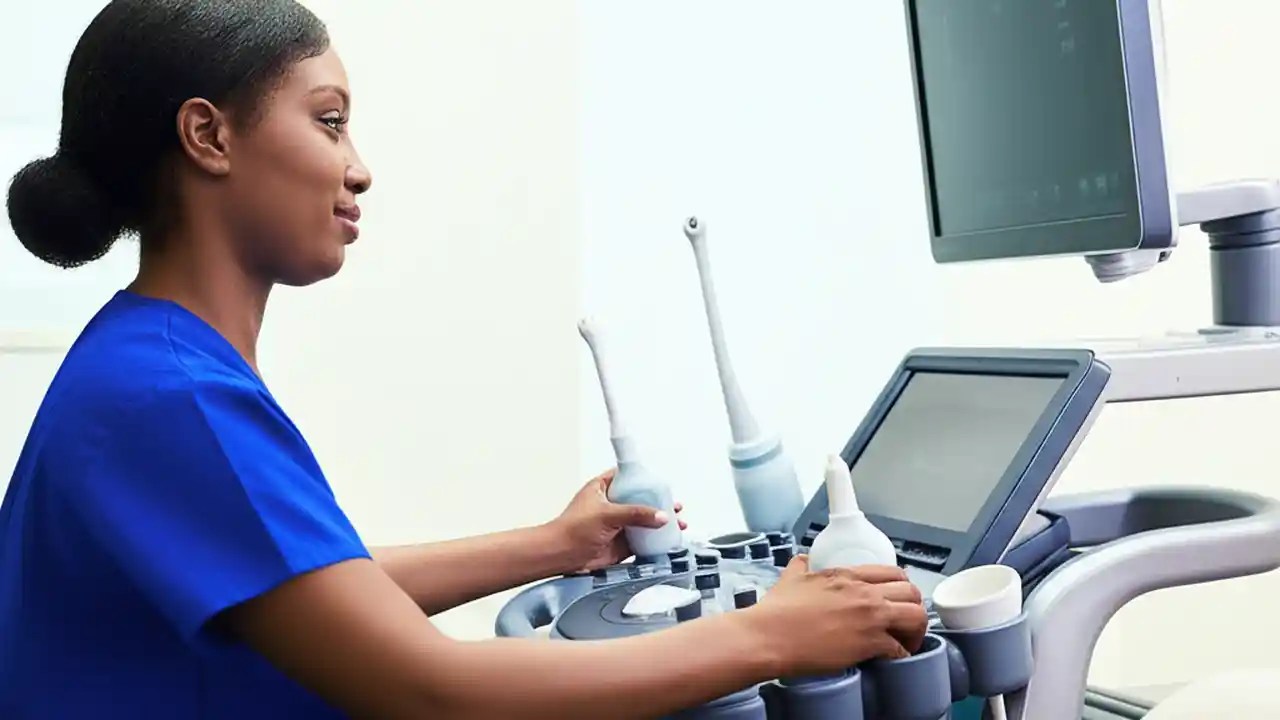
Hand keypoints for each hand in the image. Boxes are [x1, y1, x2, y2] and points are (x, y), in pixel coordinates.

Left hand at [549, 468, 687, 573]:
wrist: (561, 556)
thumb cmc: (572, 530)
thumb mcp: (606, 514)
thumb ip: (635, 514)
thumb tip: (660, 516)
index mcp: (603, 488)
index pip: (627, 477)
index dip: (644, 479)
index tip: (661, 483)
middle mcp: (612, 505)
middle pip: (641, 500)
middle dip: (659, 503)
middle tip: (675, 506)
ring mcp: (617, 525)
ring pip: (644, 521)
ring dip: (661, 523)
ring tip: (679, 524)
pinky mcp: (621, 543)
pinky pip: (643, 540)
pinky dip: (656, 541)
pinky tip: (668, 541)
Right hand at [744, 555, 928, 675]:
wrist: (770, 636)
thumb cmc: (776, 611)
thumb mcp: (791, 578)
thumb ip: (801, 566)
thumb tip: (803, 560)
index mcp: (847, 575)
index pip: (892, 572)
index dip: (901, 586)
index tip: (897, 598)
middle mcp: (864, 593)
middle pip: (911, 592)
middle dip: (914, 607)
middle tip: (906, 622)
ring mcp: (869, 618)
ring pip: (916, 616)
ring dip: (916, 630)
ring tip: (906, 641)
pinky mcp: (869, 643)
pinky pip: (900, 649)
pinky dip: (901, 655)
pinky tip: (893, 658)